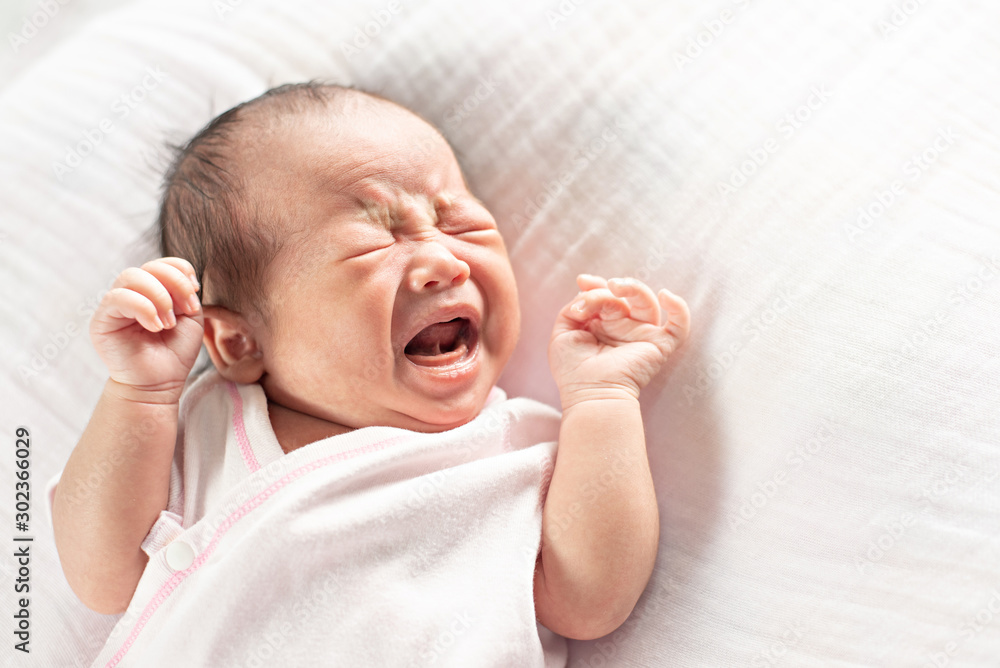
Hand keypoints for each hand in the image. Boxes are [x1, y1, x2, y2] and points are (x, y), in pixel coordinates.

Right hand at [90, 257, 203, 403]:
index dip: (180, 270)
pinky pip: (117, 298)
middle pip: (148, 267)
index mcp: (153, 290)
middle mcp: (132, 294)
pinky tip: (155, 326)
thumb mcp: (191, 318)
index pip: (162, 263)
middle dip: (173, 283)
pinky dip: (142, 308)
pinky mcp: (102, 320)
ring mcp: (115, 305)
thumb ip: (187, 294)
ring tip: (167, 323)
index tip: (194, 291)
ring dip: (158, 297)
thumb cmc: (175, 352)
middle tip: (185, 310)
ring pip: (130, 276)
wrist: (160, 383)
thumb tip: (184, 278)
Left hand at [548, 274, 689, 407]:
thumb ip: (574, 306)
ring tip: (616, 287)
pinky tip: (666, 296)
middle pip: (626, 295)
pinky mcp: (658, 346)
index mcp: (602, 323)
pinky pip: (679, 326)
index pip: (606, 294)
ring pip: (648, 302)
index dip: (596, 284)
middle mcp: (623, 326)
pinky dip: (679, 309)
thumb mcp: (563, 331)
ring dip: (634, 288)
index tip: (583, 281)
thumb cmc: (572, 370)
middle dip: (611, 286)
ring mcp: (641, 335)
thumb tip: (587, 292)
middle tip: (597, 288)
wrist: (588, 394)